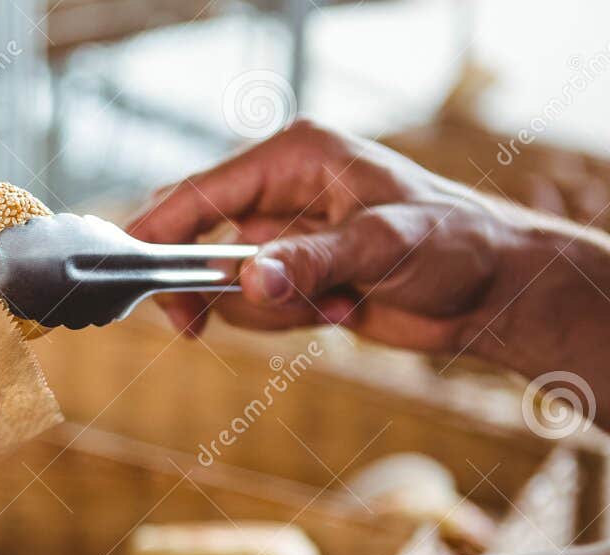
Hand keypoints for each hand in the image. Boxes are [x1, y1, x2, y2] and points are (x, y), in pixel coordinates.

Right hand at [127, 119, 552, 359]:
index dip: (155, 235)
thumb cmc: (456, 245)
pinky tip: (341, 312)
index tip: (128, 277)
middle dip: (205, 287)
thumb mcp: (384, 246)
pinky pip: (253, 310)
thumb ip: (312, 261)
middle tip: (196, 327)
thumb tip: (249, 280)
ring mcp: (282, 238)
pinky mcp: (292, 276)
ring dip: (271, 311)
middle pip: (193, 241)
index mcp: (293, 159)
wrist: (493, 291)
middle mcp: (279, 194)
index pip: (197, 194)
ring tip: (334, 306)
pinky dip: (290, 322)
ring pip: (224, 287)